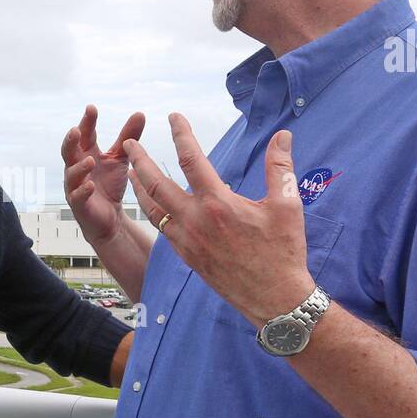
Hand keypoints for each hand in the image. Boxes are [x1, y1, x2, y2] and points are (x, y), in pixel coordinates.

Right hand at [61, 105, 145, 244]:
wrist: (110, 217)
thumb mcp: (120, 158)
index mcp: (86, 153)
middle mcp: (76, 167)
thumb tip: (140, 113)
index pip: (84, 134)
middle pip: (68, 151)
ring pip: (71, 174)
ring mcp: (75, 186)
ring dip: (79, 167)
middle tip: (76, 130)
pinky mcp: (79, 204)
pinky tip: (90, 185)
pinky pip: (77, 196)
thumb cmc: (110, 184)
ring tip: (90, 160)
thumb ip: (128, 137)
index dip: (87, 122)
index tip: (91, 108)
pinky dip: (83, 190)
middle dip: (71, 141)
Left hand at [123, 113, 314, 326]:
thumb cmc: (283, 252)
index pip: (192, 160)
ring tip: (131, 171)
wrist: (274, 300)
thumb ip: (280, 168)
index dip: (181, 134)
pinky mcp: (186, 256)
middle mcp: (195, 221)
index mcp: (218, 203)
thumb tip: (282, 136)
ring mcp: (187, 240)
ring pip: (152, 208)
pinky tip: (152, 204)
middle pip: (157, 183)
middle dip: (140, 160)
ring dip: (139, 187)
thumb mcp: (287, 206)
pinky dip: (152, 212)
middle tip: (129, 144)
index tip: (173, 117)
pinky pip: (161, 228)